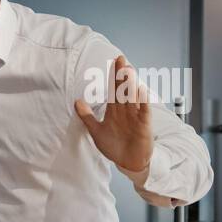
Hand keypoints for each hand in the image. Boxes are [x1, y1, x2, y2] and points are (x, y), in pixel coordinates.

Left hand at [74, 54, 152, 172]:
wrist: (128, 162)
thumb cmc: (114, 146)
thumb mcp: (96, 131)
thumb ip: (87, 116)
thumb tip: (76, 101)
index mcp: (115, 111)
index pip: (114, 90)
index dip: (113, 76)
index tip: (114, 61)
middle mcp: (126, 111)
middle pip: (123, 90)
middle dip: (122, 75)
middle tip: (121, 59)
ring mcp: (136, 116)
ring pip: (133, 98)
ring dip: (131, 85)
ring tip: (128, 71)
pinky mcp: (144, 125)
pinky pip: (144, 111)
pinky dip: (143, 102)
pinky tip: (141, 90)